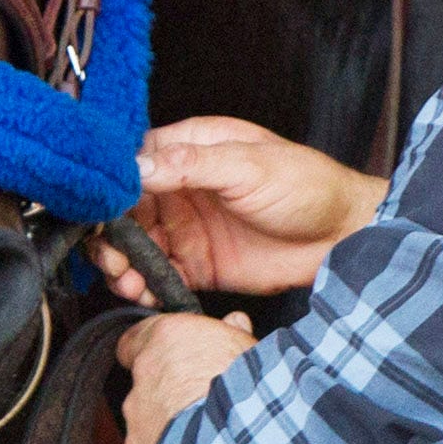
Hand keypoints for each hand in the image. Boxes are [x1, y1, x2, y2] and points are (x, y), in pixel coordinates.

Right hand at [92, 116, 386, 305]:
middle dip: (111, 234)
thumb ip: (192, 165)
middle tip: (111, 255)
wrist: (343, 236)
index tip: (98, 209)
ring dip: (123, 263)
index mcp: (192, 150)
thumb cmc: (307, 186)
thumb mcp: (249, 164)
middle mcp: (183, 189)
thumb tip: (138, 166)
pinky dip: (144, 286)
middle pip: (125, 210)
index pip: (135, 163)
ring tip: (124, 279)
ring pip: (136, 246)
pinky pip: (158, 276)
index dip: (112, 187)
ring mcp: (188, 228)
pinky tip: (142, 293)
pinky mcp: (197, 264)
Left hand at [120, 310, 256, 443]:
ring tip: (198, 426)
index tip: (172, 354)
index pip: (141, 334)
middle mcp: (146, 368)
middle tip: (195, 393)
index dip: (156, 347)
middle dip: (163, 383)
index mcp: (168, 335)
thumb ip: (233, 333)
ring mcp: (136, 407)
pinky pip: (146, 441)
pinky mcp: (138, 442)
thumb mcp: (250, 349)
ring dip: (164, 414)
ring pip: (143, 409)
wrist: (242, 434)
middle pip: (143, 373)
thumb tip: (235, 322)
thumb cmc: (248, 388)